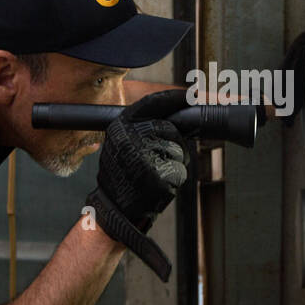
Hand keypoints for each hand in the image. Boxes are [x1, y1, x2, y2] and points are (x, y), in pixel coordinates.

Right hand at [85, 90, 189, 278]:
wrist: (113, 209)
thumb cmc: (121, 177)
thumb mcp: (121, 144)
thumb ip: (141, 127)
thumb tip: (174, 111)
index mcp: (120, 127)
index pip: (153, 103)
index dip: (174, 98)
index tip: (190, 94)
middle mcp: (130, 139)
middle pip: (171, 129)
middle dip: (173, 143)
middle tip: (157, 160)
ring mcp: (144, 157)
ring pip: (178, 150)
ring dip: (174, 162)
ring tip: (154, 173)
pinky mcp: (158, 175)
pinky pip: (180, 169)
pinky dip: (175, 178)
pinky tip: (159, 184)